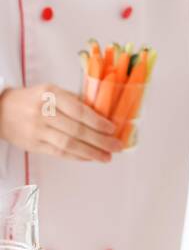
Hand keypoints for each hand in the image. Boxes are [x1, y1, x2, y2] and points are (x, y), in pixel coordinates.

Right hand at [0, 83, 122, 162]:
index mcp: (50, 94)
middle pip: (76, 130)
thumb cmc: (33, 100)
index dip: (98, 122)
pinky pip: (59, 153)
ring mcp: (36, 130)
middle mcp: (42, 112)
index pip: (79, 110)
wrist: (1, 110)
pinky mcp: (33, 145)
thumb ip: (75, 101)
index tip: (113, 129)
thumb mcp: (52, 92)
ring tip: (107, 157)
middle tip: (117, 146)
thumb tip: (105, 115)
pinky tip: (90, 157)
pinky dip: (77, 156)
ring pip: (68, 144)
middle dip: (100, 140)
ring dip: (91, 153)